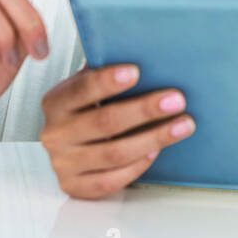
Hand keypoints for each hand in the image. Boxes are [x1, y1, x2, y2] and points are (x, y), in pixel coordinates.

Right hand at [40, 64, 195, 198]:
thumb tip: (146, 50)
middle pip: (104, 122)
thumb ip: (106, 71)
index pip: (81, 88)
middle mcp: (54, 133)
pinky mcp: (75, 186)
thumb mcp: (89, 87)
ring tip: (183, 126)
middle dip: (144, 110)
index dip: (108, 81)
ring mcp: (62, 163)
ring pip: (113, 154)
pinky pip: (110, 181)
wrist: (67, 148)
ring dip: (153, 139)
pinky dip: (136, 166)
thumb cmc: (87, 111)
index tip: (137, 71)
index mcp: (56, 102)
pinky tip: (156, 151)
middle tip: (176, 100)